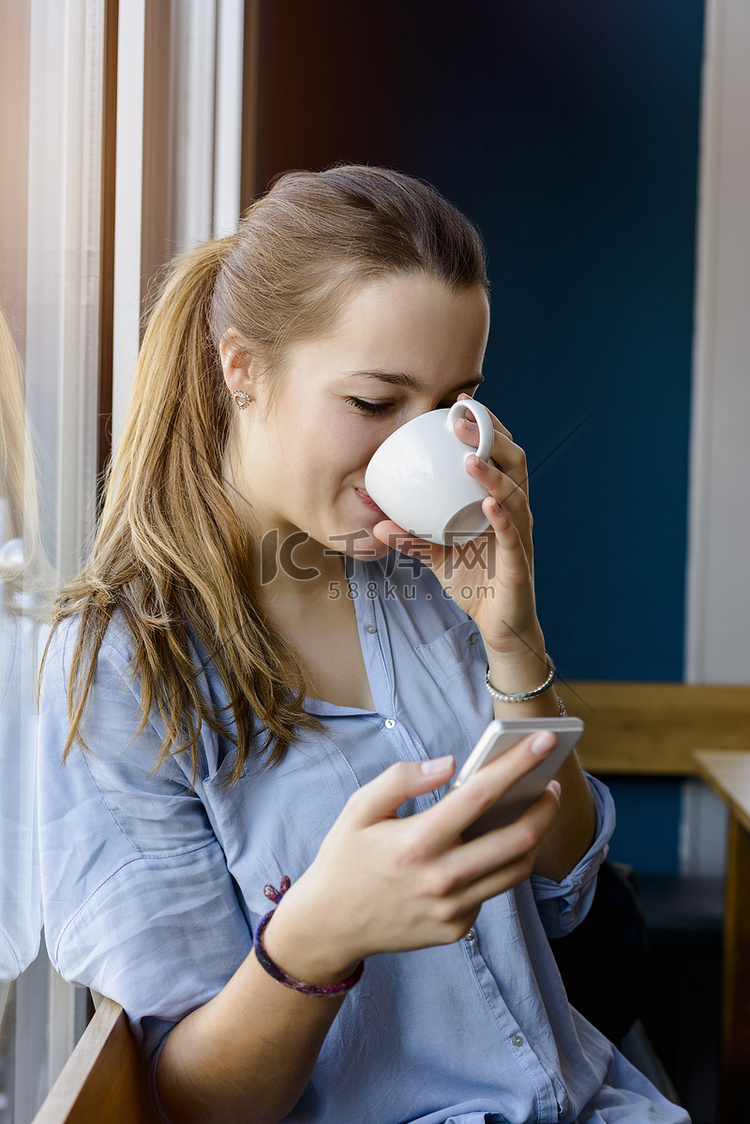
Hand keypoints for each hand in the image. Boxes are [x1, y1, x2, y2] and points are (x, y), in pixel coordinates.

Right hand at [260, 732, 560, 983]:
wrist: (328, 926)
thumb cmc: (345, 858)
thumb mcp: (359, 808)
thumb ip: (402, 779)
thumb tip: (450, 765)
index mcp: (417, 841)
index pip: (480, 795)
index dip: (517, 765)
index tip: (543, 741)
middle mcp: (440, 878)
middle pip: (517, 839)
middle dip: (545, 807)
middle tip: (550, 786)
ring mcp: (451, 909)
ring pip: (515, 870)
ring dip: (533, 838)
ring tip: (533, 814)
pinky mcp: (455, 929)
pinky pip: (490, 892)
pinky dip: (496, 866)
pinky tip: (488, 850)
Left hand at [372, 393, 538, 656]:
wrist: (498, 627)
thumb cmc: (474, 583)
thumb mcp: (437, 557)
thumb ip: (412, 537)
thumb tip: (377, 524)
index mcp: (499, 503)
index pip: (500, 456)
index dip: (486, 428)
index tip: (461, 405)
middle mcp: (515, 514)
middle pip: (515, 464)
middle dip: (492, 439)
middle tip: (463, 422)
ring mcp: (520, 537)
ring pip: (515, 497)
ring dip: (492, 476)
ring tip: (469, 460)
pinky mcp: (520, 564)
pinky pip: (513, 537)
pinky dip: (502, 518)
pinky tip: (488, 503)